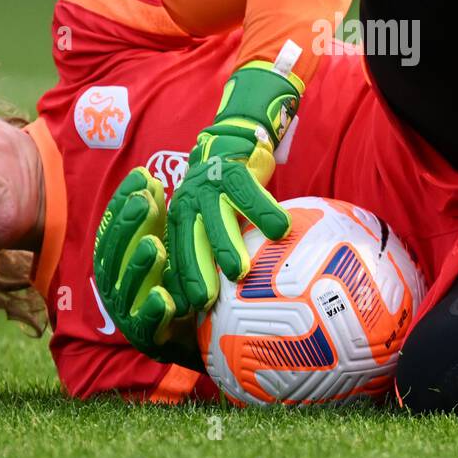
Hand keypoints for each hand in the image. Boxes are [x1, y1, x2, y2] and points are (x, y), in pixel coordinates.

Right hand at [93, 167, 197, 365]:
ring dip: (139, 266)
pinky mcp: (149, 339)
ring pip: (127, 289)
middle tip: (145, 201)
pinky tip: (164, 297)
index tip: (141, 175)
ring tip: (154, 246)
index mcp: (116, 261)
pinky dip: (153, 312)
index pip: (113, 228)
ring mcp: (129, 313)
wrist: (192, 334)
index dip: (123, 201)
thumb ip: (154, 216)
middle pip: (114, 255)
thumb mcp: (163, 241)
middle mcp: (115, 286)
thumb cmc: (173, 278)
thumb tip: (148, 176)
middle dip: (129, 226)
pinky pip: (147, 327)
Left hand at [164, 61, 301, 315]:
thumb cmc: (225, 197)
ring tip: (240, 272)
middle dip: (194, 272)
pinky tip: (281, 230)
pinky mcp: (233, 169)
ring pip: (216, 219)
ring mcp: (210, 186)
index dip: (180, 285)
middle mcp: (189, 204)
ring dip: (226, 245)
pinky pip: (249, 193)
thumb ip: (212, 253)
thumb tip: (228, 306)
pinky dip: (264, 211)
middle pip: (188, 242)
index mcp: (180, 222)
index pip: (175, 259)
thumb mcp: (209, 223)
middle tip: (205, 302)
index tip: (188, 316)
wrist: (232, 142)